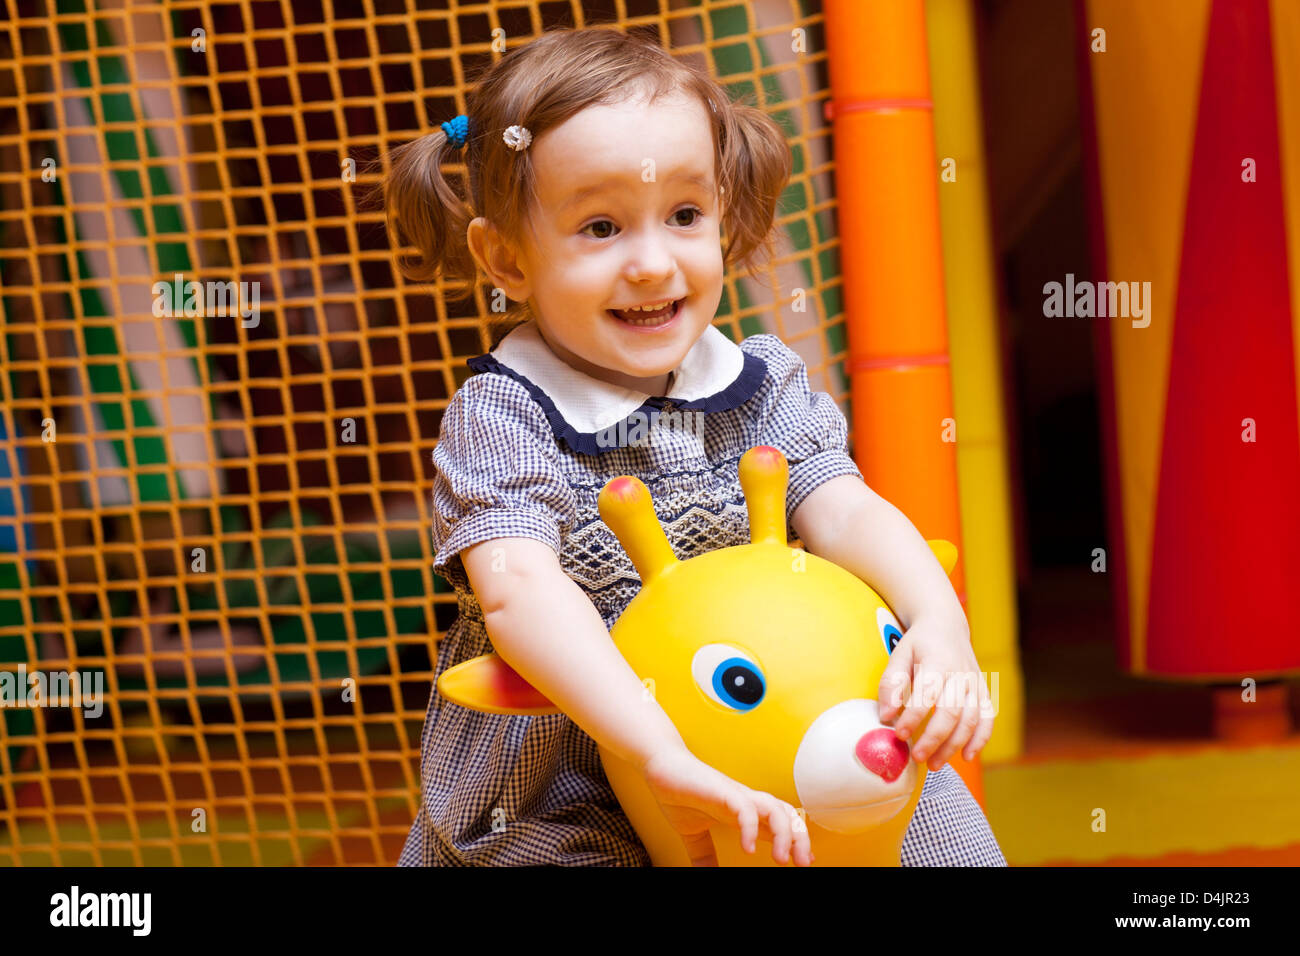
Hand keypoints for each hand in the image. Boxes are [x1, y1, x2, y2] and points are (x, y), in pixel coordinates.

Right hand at [639, 746, 813, 866]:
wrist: (661, 767)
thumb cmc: (678, 792)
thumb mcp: (692, 833)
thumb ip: (703, 853)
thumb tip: (706, 872)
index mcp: (743, 811)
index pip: (778, 825)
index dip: (795, 842)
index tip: (804, 860)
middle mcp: (746, 801)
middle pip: (787, 815)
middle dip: (799, 839)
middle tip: (804, 863)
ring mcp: (736, 795)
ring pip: (775, 809)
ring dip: (783, 834)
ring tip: (781, 859)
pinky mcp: (723, 792)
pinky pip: (746, 809)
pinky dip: (751, 828)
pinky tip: (748, 848)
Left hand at [876, 615, 993, 769]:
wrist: (947, 626)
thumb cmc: (919, 643)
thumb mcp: (899, 654)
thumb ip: (891, 684)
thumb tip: (886, 716)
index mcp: (937, 662)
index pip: (926, 694)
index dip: (913, 717)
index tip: (899, 734)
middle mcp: (960, 674)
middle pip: (951, 713)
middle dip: (934, 739)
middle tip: (917, 757)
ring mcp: (975, 684)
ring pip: (971, 720)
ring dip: (953, 746)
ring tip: (934, 764)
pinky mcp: (983, 692)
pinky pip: (987, 719)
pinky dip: (980, 740)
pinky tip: (966, 756)